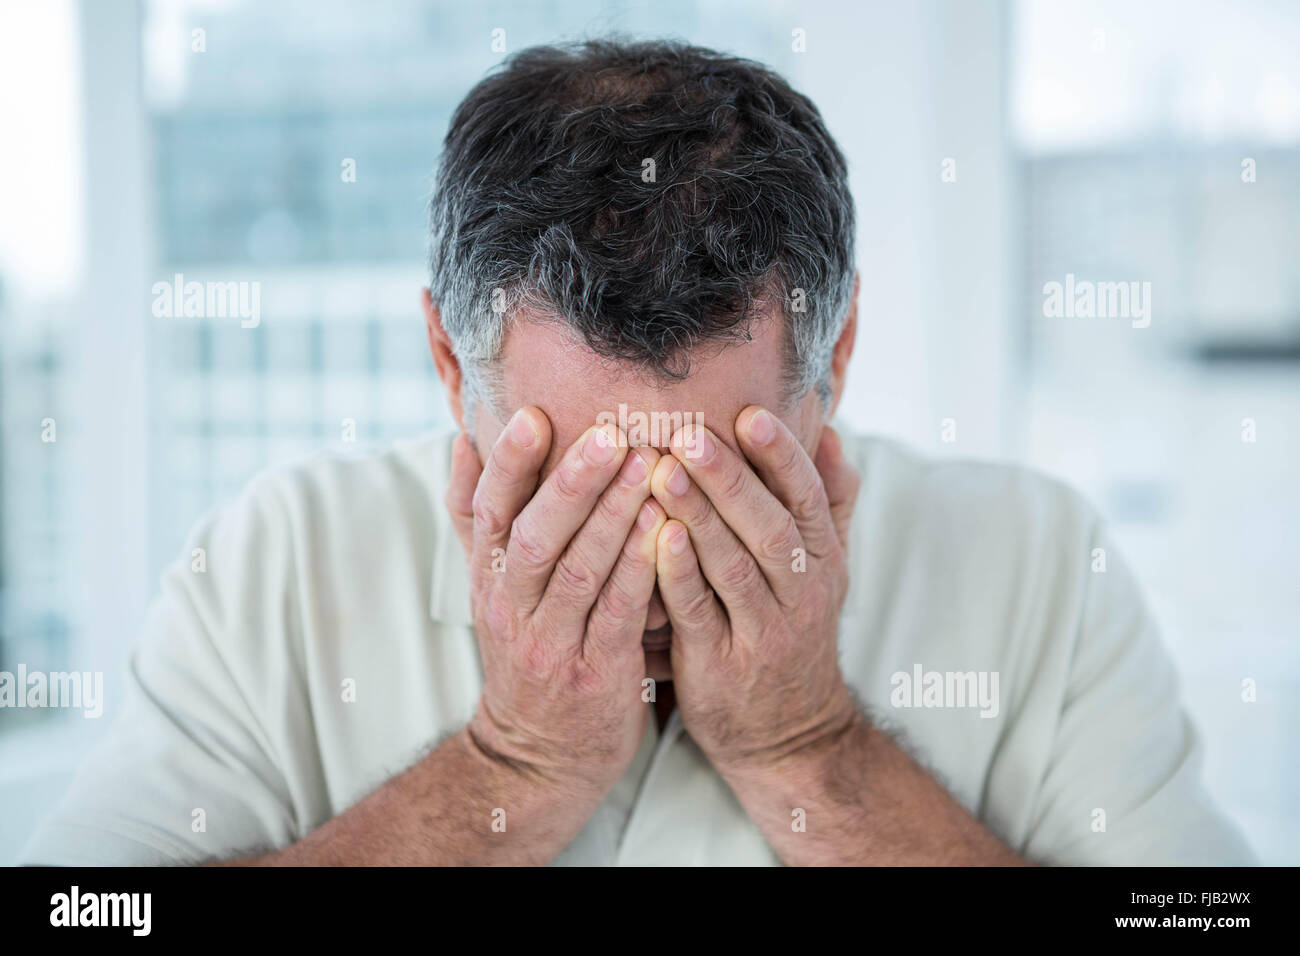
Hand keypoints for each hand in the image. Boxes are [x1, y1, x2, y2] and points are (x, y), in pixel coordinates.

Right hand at [445, 408, 664, 799]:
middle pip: (534, 535)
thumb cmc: (525, 651)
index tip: (535, 413)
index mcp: (489, 577)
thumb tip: (466, 438)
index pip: (488, 511)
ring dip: (615, 517)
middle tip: (611, 432)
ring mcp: (552, 643)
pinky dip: (640, 572)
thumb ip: (478, 516)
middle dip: (572, 482)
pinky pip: (617, 616)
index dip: (509, 463)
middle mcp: (512, 606)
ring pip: (578, 571)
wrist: (536, 755)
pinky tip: (667, 531)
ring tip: (650, 466)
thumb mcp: (489, 587)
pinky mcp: (594, 675)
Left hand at [649, 407, 861, 778]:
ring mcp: (764, 630)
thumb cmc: (794, 632)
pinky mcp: (722, 664)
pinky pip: (700, 613)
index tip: (750, 413)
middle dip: (730, 478)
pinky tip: (656, 537)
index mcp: (823, 559)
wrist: (788, 733)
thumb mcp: (826, 570)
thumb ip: (829, 503)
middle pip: (770, 525)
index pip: (808, 498)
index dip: (781, 456)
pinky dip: (678, 574)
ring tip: (660, 470)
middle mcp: (801, 592)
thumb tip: (832, 434)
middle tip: (689, 433)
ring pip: (733, 565)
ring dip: (698, 516)